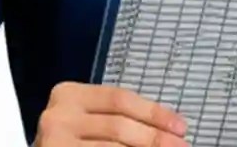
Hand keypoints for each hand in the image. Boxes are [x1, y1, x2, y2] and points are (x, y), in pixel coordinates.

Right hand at [34, 82, 188, 146]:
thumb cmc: (71, 139)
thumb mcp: (88, 120)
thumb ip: (118, 117)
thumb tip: (168, 130)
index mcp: (68, 94)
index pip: (119, 99)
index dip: (154, 112)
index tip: (181, 126)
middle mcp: (57, 116)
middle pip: (118, 125)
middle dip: (155, 137)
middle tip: (182, 146)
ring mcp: (55, 143)